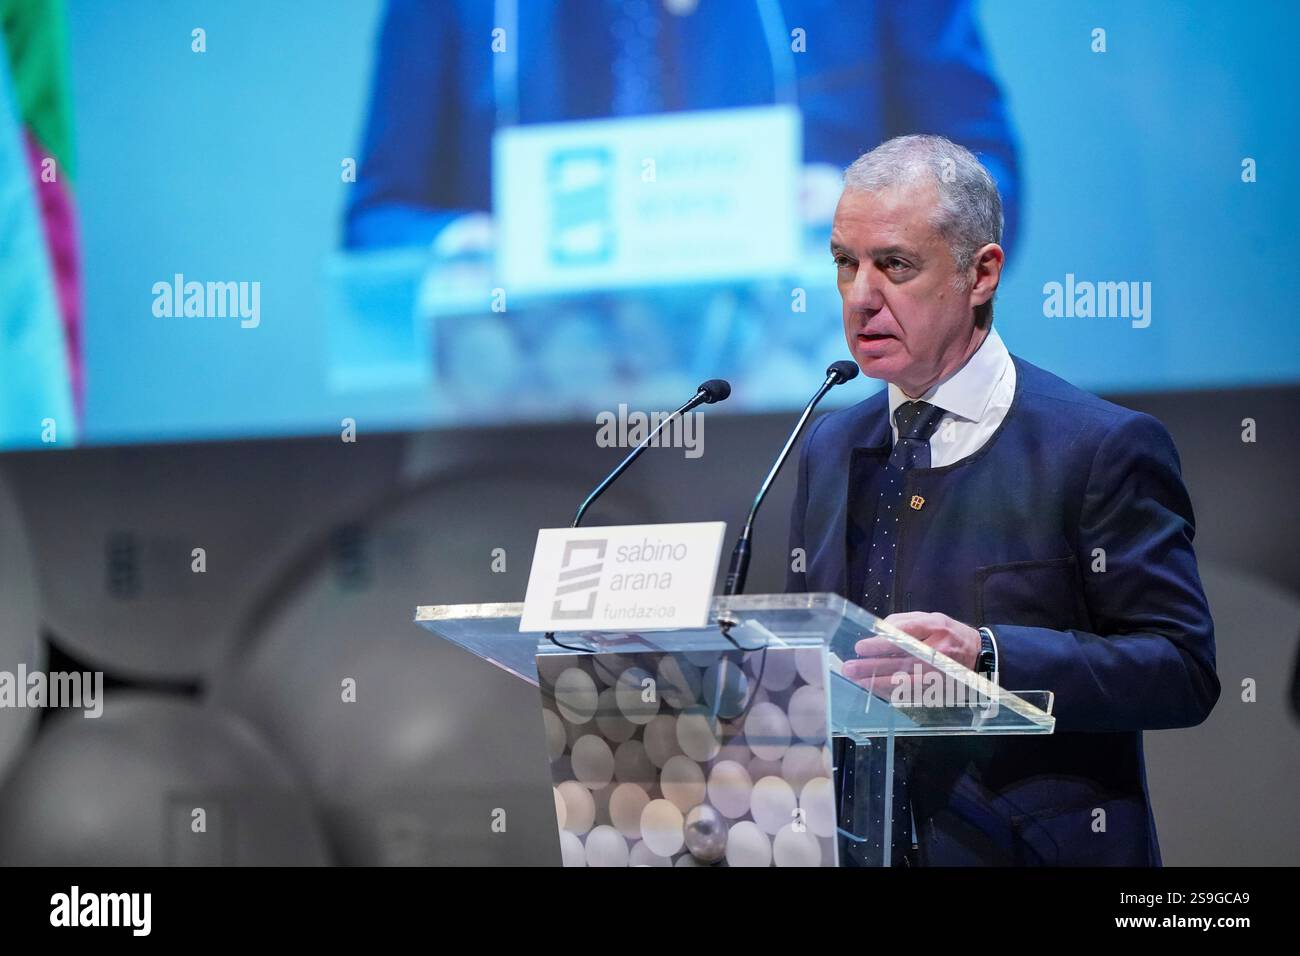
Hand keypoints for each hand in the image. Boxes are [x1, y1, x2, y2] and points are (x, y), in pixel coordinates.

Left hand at [842, 612, 981, 695]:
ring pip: (905, 679)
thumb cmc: (950, 633)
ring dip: (878, 681)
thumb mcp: (933, 618)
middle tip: (850, 667)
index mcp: (936, 627)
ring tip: (857, 680)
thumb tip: (878, 629)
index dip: (881, 642)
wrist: (980, 656)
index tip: (861, 647)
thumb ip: (906, 622)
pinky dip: (891, 691)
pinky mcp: (939, 687)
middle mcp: (938, 650)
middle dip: (872, 664)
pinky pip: (912, 691)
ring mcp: (939, 671)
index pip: (904, 634)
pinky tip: (875, 689)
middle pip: (901, 659)